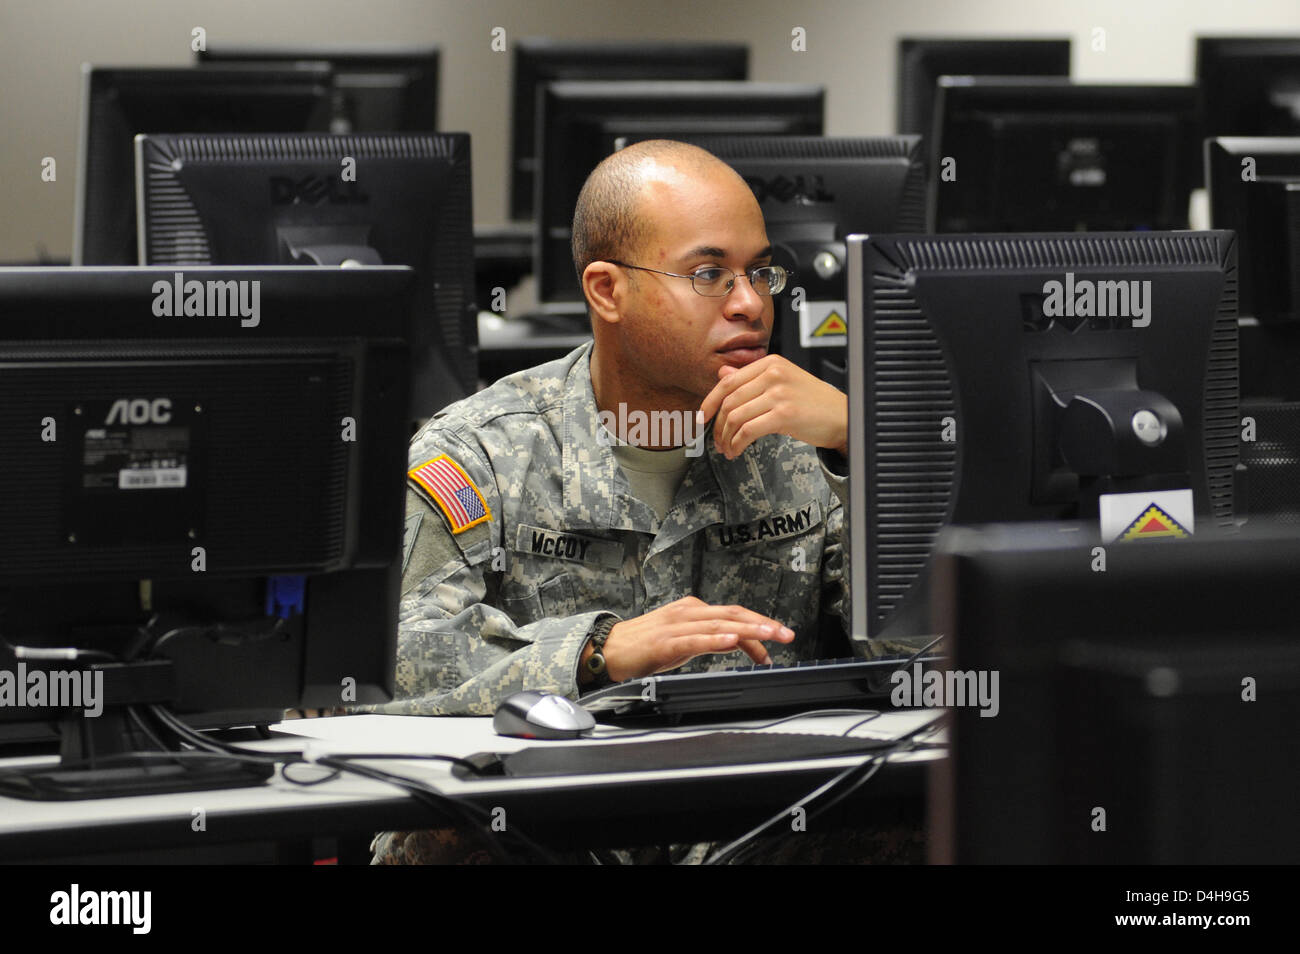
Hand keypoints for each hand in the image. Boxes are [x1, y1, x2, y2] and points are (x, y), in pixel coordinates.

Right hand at [589, 596, 795, 682]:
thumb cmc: (642, 645)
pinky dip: (715, 640)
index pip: (733, 614)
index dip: (758, 624)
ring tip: (768, 635)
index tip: (777, 638)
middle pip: (732, 614)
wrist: (607, 650)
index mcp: (692, 609)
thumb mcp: (683, 639)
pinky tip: (731, 642)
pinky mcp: (665, 643)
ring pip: (718, 624)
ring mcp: (676, 626)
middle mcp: (687, 612)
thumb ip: (709, 637)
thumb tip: (737, 641)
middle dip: (762, 624)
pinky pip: (694, 639)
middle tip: (786, 634)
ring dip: (747, 629)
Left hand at [697, 355, 847, 459]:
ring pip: (736, 417)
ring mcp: (779, 393)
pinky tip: (738, 450)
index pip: (728, 381)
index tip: (702, 417)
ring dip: (726, 437)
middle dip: (718, 426)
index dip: (710, 401)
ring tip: (728, 449)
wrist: (843, 416)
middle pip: (730, 401)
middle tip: (716, 441)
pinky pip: (748, 430)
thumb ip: (751, 377)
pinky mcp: (784, 414)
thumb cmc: (814, 402)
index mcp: (771, 363)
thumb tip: (722, 373)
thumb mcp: (782, 382)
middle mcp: (773, 374)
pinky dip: (738, 443)